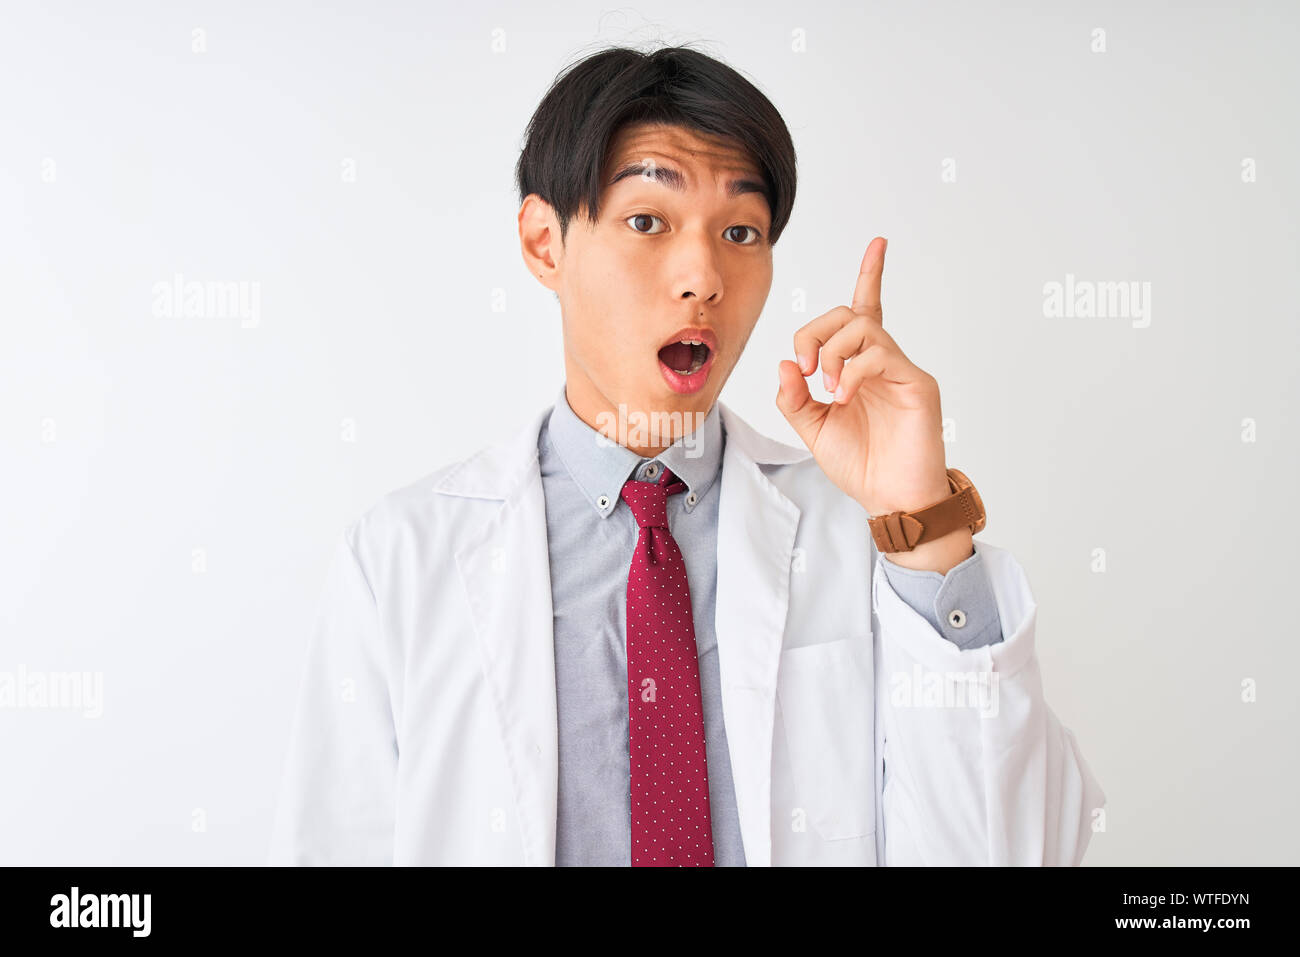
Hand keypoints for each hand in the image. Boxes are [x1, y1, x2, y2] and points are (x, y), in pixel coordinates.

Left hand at [774, 237, 950, 519]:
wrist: (892, 500)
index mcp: (859, 368)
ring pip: (864, 327)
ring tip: (827, 387)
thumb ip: (794, 397)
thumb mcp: (812, 429)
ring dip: (832, 351)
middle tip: (805, 370)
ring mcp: (902, 371)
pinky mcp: (917, 385)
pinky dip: (851, 372)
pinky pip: (879, 355)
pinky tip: (842, 397)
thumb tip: (785, 362)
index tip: (879, 242)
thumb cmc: (861, 465)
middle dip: (814, 332)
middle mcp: (883, 362)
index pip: (864, 310)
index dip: (872, 274)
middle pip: (849, 313)